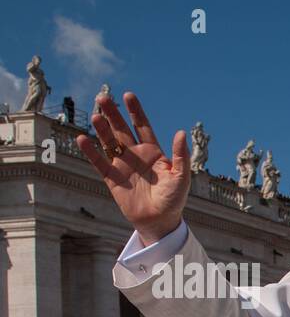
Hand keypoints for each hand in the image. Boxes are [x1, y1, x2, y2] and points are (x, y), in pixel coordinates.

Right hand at [75, 92, 189, 244]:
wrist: (159, 221)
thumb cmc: (173, 200)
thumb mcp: (181, 177)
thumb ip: (180, 156)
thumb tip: (181, 132)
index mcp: (153, 152)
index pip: (142, 126)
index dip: (136, 111)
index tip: (128, 95)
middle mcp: (136, 155)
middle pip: (122, 130)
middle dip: (113, 114)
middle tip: (103, 97)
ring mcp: (122, 165)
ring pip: (109, 143)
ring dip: (102, 129)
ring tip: (96, 116)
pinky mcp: (111, 178)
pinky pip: (99, 162)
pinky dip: (90, 151)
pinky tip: (82, 139)